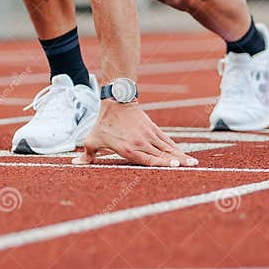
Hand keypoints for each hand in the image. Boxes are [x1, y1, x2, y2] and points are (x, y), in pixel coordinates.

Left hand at [72, 102, 198, 167]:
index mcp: (128, 149)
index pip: (149, 159)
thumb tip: (75, 164)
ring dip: (181, 155)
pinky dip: (176, 148)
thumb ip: (87, 155)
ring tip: (193, 163)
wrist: (117, 100)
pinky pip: (166, 140)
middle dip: (177, 162)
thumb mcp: (92, 139)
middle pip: (162, 154)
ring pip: (168, 147)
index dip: (163, 162)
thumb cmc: (104, 123)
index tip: (175, 165)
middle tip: (192, 168)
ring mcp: (148, 135)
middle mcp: (141, 143)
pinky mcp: (153, 129)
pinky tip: (184, 155)